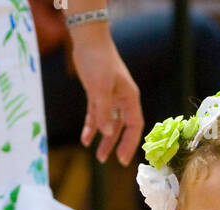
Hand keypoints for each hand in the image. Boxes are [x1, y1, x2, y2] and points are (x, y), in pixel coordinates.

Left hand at [68, 26, 142, 164]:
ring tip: (98, 156)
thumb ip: (104, 111)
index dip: (130, 143)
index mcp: (129, 98)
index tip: (123, 160)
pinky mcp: (97, 93)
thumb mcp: (100, 87)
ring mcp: (110, 97)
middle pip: (122, 128)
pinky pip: (96, 115)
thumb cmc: (98, 60)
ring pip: (108, 124)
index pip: (134, 126)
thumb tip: (107, 133)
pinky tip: (85, 139)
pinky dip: (92, 127)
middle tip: (109, 161)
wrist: (88, 39)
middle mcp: (122, 99)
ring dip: (103, 139)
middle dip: (115, 145)